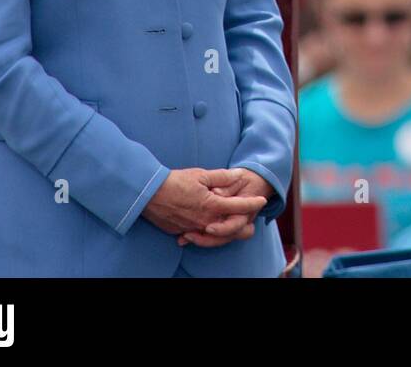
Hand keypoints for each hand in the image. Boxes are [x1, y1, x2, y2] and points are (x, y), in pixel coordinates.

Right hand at [142, 167, 267, 239]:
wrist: (148, 193)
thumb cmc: (175, 181)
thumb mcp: (201, 174)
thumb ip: (222, 177)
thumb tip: (239, 175)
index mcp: (211, 205)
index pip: (238, 206)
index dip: (252, 203)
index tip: (262, 200)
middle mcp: (204, 221)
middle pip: (231, 229)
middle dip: (244, 225)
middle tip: (252, 221)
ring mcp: (193, 228)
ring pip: (216, 236)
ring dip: (227, 231)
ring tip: (234, 225)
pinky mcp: (182, 232)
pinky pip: (199, 236)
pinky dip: (207, 233)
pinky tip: (210, 228)